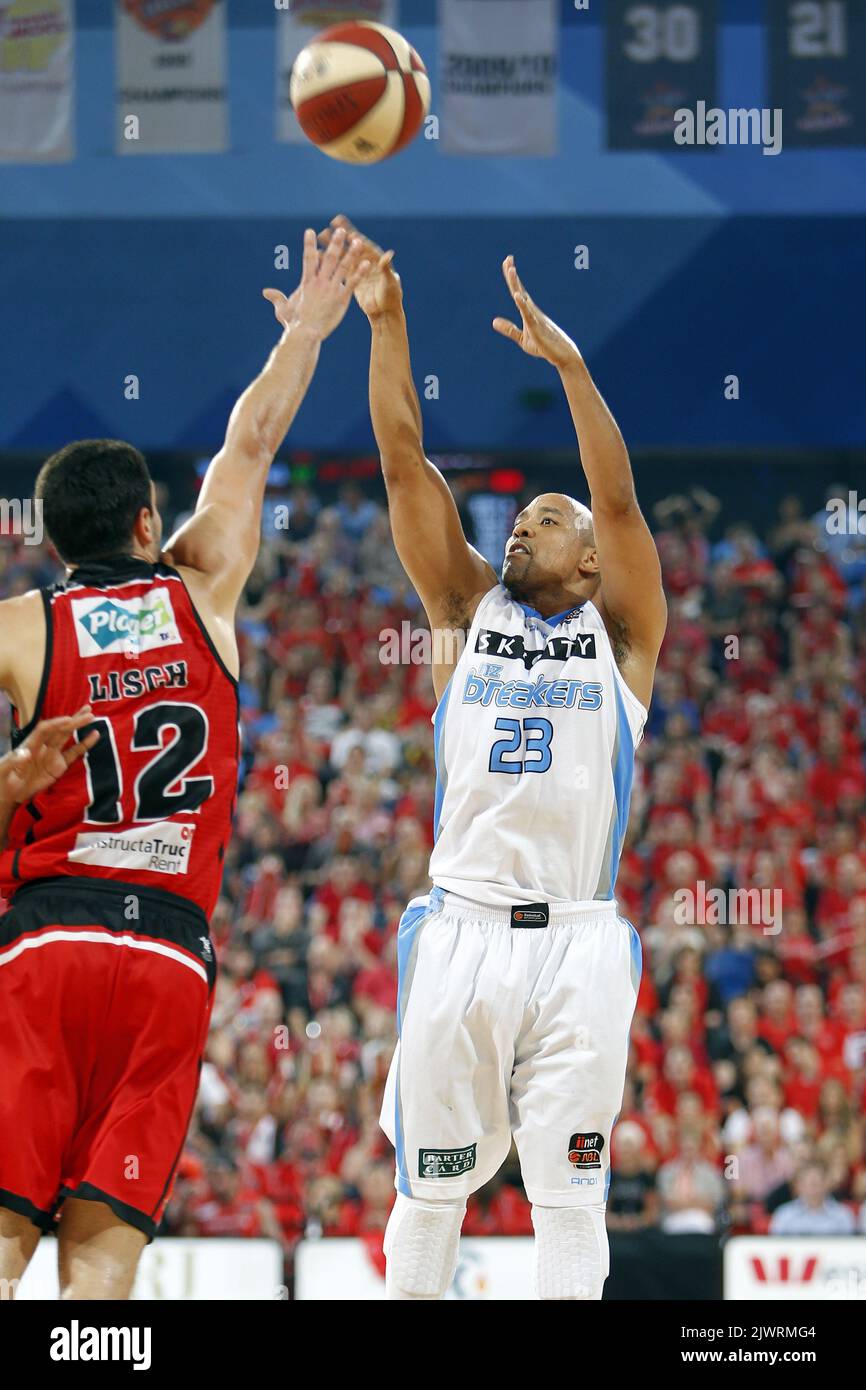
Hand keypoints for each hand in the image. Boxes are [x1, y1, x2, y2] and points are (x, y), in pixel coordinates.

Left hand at [0, 707, 98, 805]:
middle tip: (88, 712)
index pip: (43, 730)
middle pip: (58, 730)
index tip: (68, 719)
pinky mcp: (59, 765)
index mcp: (29, 745)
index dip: (55, 724)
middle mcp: (42, 746)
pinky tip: (94, 736)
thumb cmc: (4, 780)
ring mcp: (52, 754)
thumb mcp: (4, 771)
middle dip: (73, 720)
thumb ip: (14, 762)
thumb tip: (25, 753)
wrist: (10, 793)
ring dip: (78, 726)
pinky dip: (84, 744)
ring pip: (67, 737)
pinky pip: (73, 753)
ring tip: (91, 716)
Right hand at [262, 227, 369, 341]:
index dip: (309, 244)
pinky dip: (360, 273)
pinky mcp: (341, 298)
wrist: (304, 333)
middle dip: (335, 243)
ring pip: (342, 266)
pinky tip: (368, 263)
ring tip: (358, 241)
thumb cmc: (293, 324)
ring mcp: (331, 289)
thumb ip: (277, 298)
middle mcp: (319, 282)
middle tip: (341, 231)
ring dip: (351, 253)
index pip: (308, 258)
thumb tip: (266, 292)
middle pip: (329, 257)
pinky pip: (352, 283)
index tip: (310, 231)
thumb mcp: (282, 309)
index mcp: (306, 282)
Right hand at [318, 214, 401, 320]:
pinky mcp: (350, 280)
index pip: (366, 246)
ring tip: (321, 235)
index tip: (349, 233)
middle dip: (344, 235)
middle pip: (352, 246)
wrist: (384, 313)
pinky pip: (338, 269)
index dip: (358, 239)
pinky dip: (330, 263)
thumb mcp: (390, 283)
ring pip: (343, 255)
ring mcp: (357, 270)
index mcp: (377, 260)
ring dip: (333, 245)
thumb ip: (387, 269)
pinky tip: (319, 255)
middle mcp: (366, 262)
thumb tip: (389, 253)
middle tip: (332, 223)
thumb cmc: (391, 298)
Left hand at [492, 255, 581, 370]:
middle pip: (519, 289)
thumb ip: (509, 329)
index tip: (507, 262)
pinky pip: (528, 314)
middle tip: (508, 258)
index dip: (511, 278)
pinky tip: (517, 295)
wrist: (563, 356)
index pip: (517, 292)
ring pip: (524, 298)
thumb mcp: (523, 339)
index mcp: (527, 312)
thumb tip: (493, 321)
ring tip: (511, 270)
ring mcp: (535, 318)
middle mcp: (532, 311)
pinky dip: (522, 305)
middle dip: (512, 274)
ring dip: (517, 284)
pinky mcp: (537, 328)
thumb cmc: (545, 347)